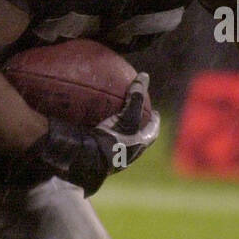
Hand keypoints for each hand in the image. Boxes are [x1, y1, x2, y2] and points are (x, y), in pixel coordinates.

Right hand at [23, 73, 160, 194]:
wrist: (86, 163)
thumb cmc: (111, 142)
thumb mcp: (128, 117)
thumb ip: (136, 97)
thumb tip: (144, 75)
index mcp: (138, 147)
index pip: (152, 132)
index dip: (155, 122)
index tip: (155, 112)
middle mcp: (125, 155)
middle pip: (135, 139)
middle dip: (135, 128)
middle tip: (133, 115)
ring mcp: (108, 159)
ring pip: (115, 143)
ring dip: (115, 133)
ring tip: (109, 119)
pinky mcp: (92, 158)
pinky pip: (95, 143)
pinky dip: (93, 134)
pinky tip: (83, 123)